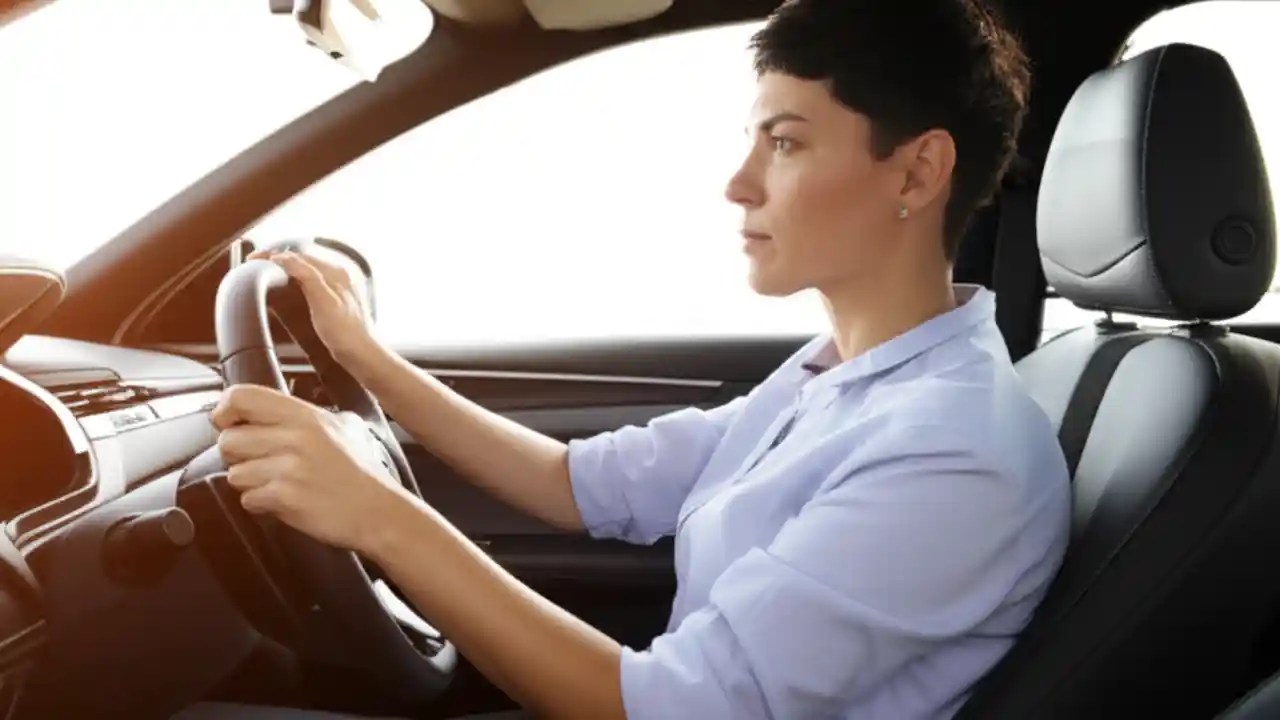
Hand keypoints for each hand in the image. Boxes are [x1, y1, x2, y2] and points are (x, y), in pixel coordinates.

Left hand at [212, 384, 415, 553]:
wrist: (379, 512)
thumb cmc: (363, 474)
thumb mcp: (346, 427)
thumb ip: (311, 414)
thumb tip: (275, 409)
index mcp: (305, 415)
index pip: (241, 396)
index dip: (225, 412)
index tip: (230, 425)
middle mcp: (295, 437)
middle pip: (228, 440)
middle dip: (236, 457)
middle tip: (258, 464)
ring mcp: (289, 468)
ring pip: (234, 473)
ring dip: (250, 484)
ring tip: (277, 485)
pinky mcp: (285, 497)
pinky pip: (248, 499)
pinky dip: (261, 505)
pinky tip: (284, 503)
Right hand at [247, 248, 378, 364]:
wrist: (361, 353)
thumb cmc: (344, 331)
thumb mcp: (324, 301)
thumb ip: (307, 276)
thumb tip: (283, 256)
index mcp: (334, 271)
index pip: (299, 254)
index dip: (274, 254)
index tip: (253, 260)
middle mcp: (336, 274)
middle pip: (301, 259)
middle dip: (277, 258)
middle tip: (254, 264)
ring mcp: (335, 286)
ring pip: (304, 269)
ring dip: (284, 267)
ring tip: (264, 271)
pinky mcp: (332, 299)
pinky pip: (308, 281)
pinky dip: (292, 278)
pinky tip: (284, 286)